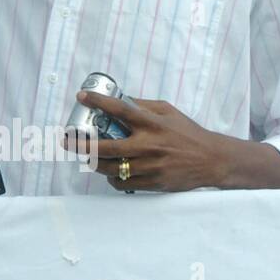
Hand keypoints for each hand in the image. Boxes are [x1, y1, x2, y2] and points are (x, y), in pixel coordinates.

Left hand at [63, 92, 227, 191]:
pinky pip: (123, 183)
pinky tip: (110, 171)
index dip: (97, 102)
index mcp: (151, 124)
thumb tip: (119, 99)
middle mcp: (148, 145)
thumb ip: (143, 106)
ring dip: (93, 163)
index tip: (80, 97)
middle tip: (67, 140)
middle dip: (81, 144)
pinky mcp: (153, 182)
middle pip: (104, 147)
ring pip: (110, 168)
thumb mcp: (168, 111)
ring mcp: (150, 166)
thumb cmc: (187, 133)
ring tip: (87, 157)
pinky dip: (112, 178)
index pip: (119, 110)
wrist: (212, 160)